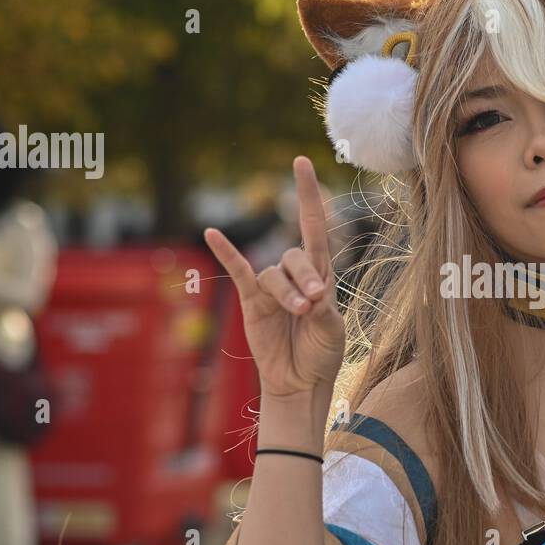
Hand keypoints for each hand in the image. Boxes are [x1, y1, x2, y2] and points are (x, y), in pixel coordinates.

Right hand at [205, 156, 344, 400]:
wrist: (301, 382)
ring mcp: (271, 286)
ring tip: (300, 313)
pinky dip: (226, 252)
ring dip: (287, 292)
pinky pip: (238, 271)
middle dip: (306, 276)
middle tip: (314, 302)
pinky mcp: (251, 301)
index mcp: (322, 274)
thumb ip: (323, 308)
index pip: (315, 227)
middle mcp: (296, 274)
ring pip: (274, 274)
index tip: (302, 162)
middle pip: (297, 256)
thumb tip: (312, 292)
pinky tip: (211, 233)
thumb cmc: (322, 354)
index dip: (309, 196)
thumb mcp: (332, 330)